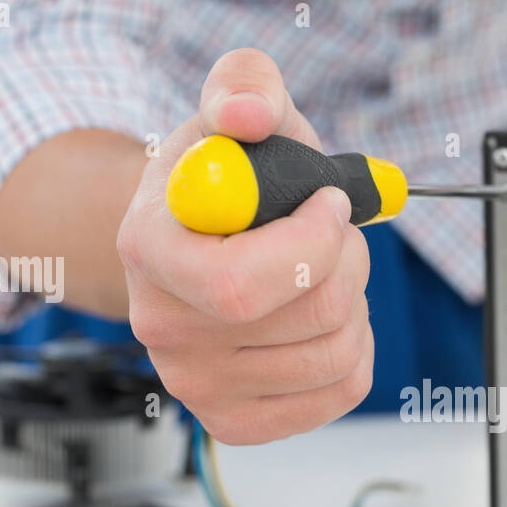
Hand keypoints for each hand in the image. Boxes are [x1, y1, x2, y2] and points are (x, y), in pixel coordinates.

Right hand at [117, 48, 372, 444]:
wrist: (196, 239)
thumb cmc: (223, 175)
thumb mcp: (232, 106)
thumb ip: (243, 86)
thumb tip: (248, 115)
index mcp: (148, 250)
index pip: (243, 284)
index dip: (315, 242)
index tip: (329, 204)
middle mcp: (161, 329)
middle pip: (313, 315)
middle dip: (350, 260)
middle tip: (332, 232)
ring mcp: (196, 387)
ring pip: (337, 354)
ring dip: (357, 302)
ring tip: (323, 272)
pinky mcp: (237, 421)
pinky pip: (342, 392)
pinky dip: (358, 349)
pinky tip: (325, 318)